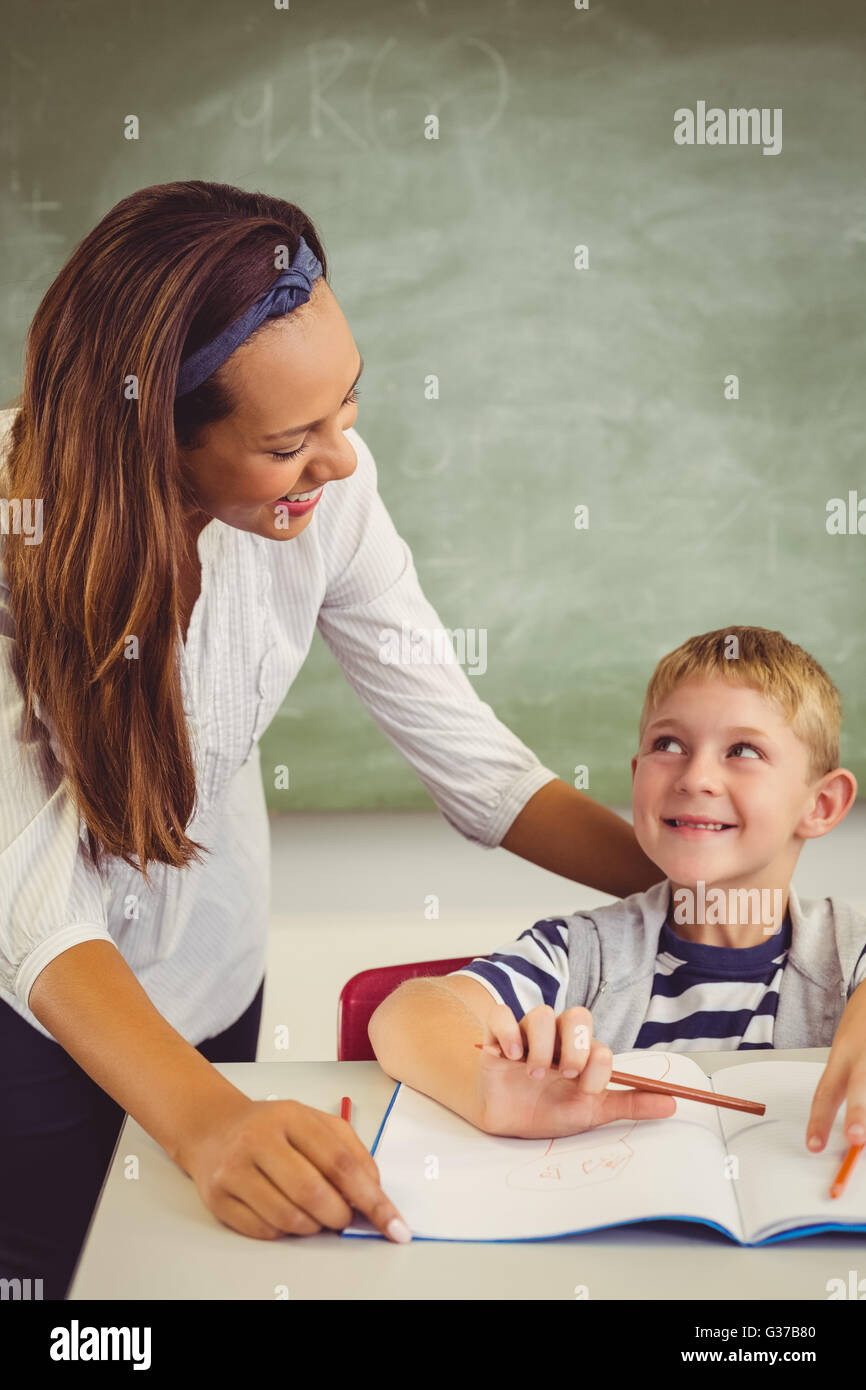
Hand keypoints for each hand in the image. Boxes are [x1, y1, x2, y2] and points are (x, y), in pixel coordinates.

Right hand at [181, 1092, 411, 1241]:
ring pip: (288, 1217)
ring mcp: (234, 1170)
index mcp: (291, 1116)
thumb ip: (351, 1152)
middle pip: (312, 1193)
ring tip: (315, 1214)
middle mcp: (258, 1140)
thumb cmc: (274, 1128)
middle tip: (345, 1218)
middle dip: (340, 1216)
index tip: (394, 1225)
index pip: (341, 1162)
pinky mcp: (218, 1198)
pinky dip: (285, 1231)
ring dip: (313, 1227)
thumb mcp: (316, 1123)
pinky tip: (286, 1214)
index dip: (373, 1199)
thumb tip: (375, 1192)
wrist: (214, 1129)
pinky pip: (264, 1230)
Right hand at [475, 1002, 675, 1137]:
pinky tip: (510, 1057)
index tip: (585, 1088)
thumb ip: (630, 1104)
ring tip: (534, 1074)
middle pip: (576, 1015)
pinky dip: (507, 1033)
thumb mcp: (592, 1111)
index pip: (598, 1042)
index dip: (596, 1064)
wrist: (509, 1124)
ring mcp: (526, 1034)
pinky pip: (500, 1015)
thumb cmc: (551, 1111)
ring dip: (541, 1047)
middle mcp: (556, 1037)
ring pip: (540, 1014)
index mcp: (580, 1051)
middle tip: (566, 1074)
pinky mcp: (497, 1036)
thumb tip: (673, 1103)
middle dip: (575, 1047)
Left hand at [805, 981, 865, 1151]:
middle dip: (858, 1113)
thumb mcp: (849, 1050)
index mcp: (842, 1056)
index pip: (826, 1092)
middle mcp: (860, 1053)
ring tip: (864, 1132)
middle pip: (858, 1084)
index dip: (819, 1120)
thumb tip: (854, 1130)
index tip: (813, 1146)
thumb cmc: (862, 1026)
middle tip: (856, 1138)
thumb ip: (847, 1083)